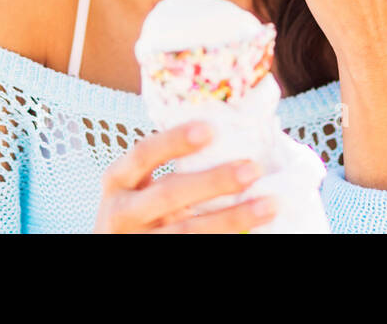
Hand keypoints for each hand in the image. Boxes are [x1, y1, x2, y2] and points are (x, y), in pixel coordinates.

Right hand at [93, 121, 278, 232]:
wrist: (120, 244)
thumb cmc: (140, 209)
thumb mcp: (138, 186)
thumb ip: (169, 165)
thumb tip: (229, 129)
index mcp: (117, 181)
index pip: (143, 154)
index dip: (174, 141)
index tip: (211, 129)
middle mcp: (121, 213)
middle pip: (169, 195)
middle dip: (213, 182)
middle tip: (253, 169)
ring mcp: (138, 241)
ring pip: (187, 232)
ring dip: (232, 218)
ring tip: (269, 205)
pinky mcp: (155, 258)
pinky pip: (191, 249)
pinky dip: (225, 238)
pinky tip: (254, 232)